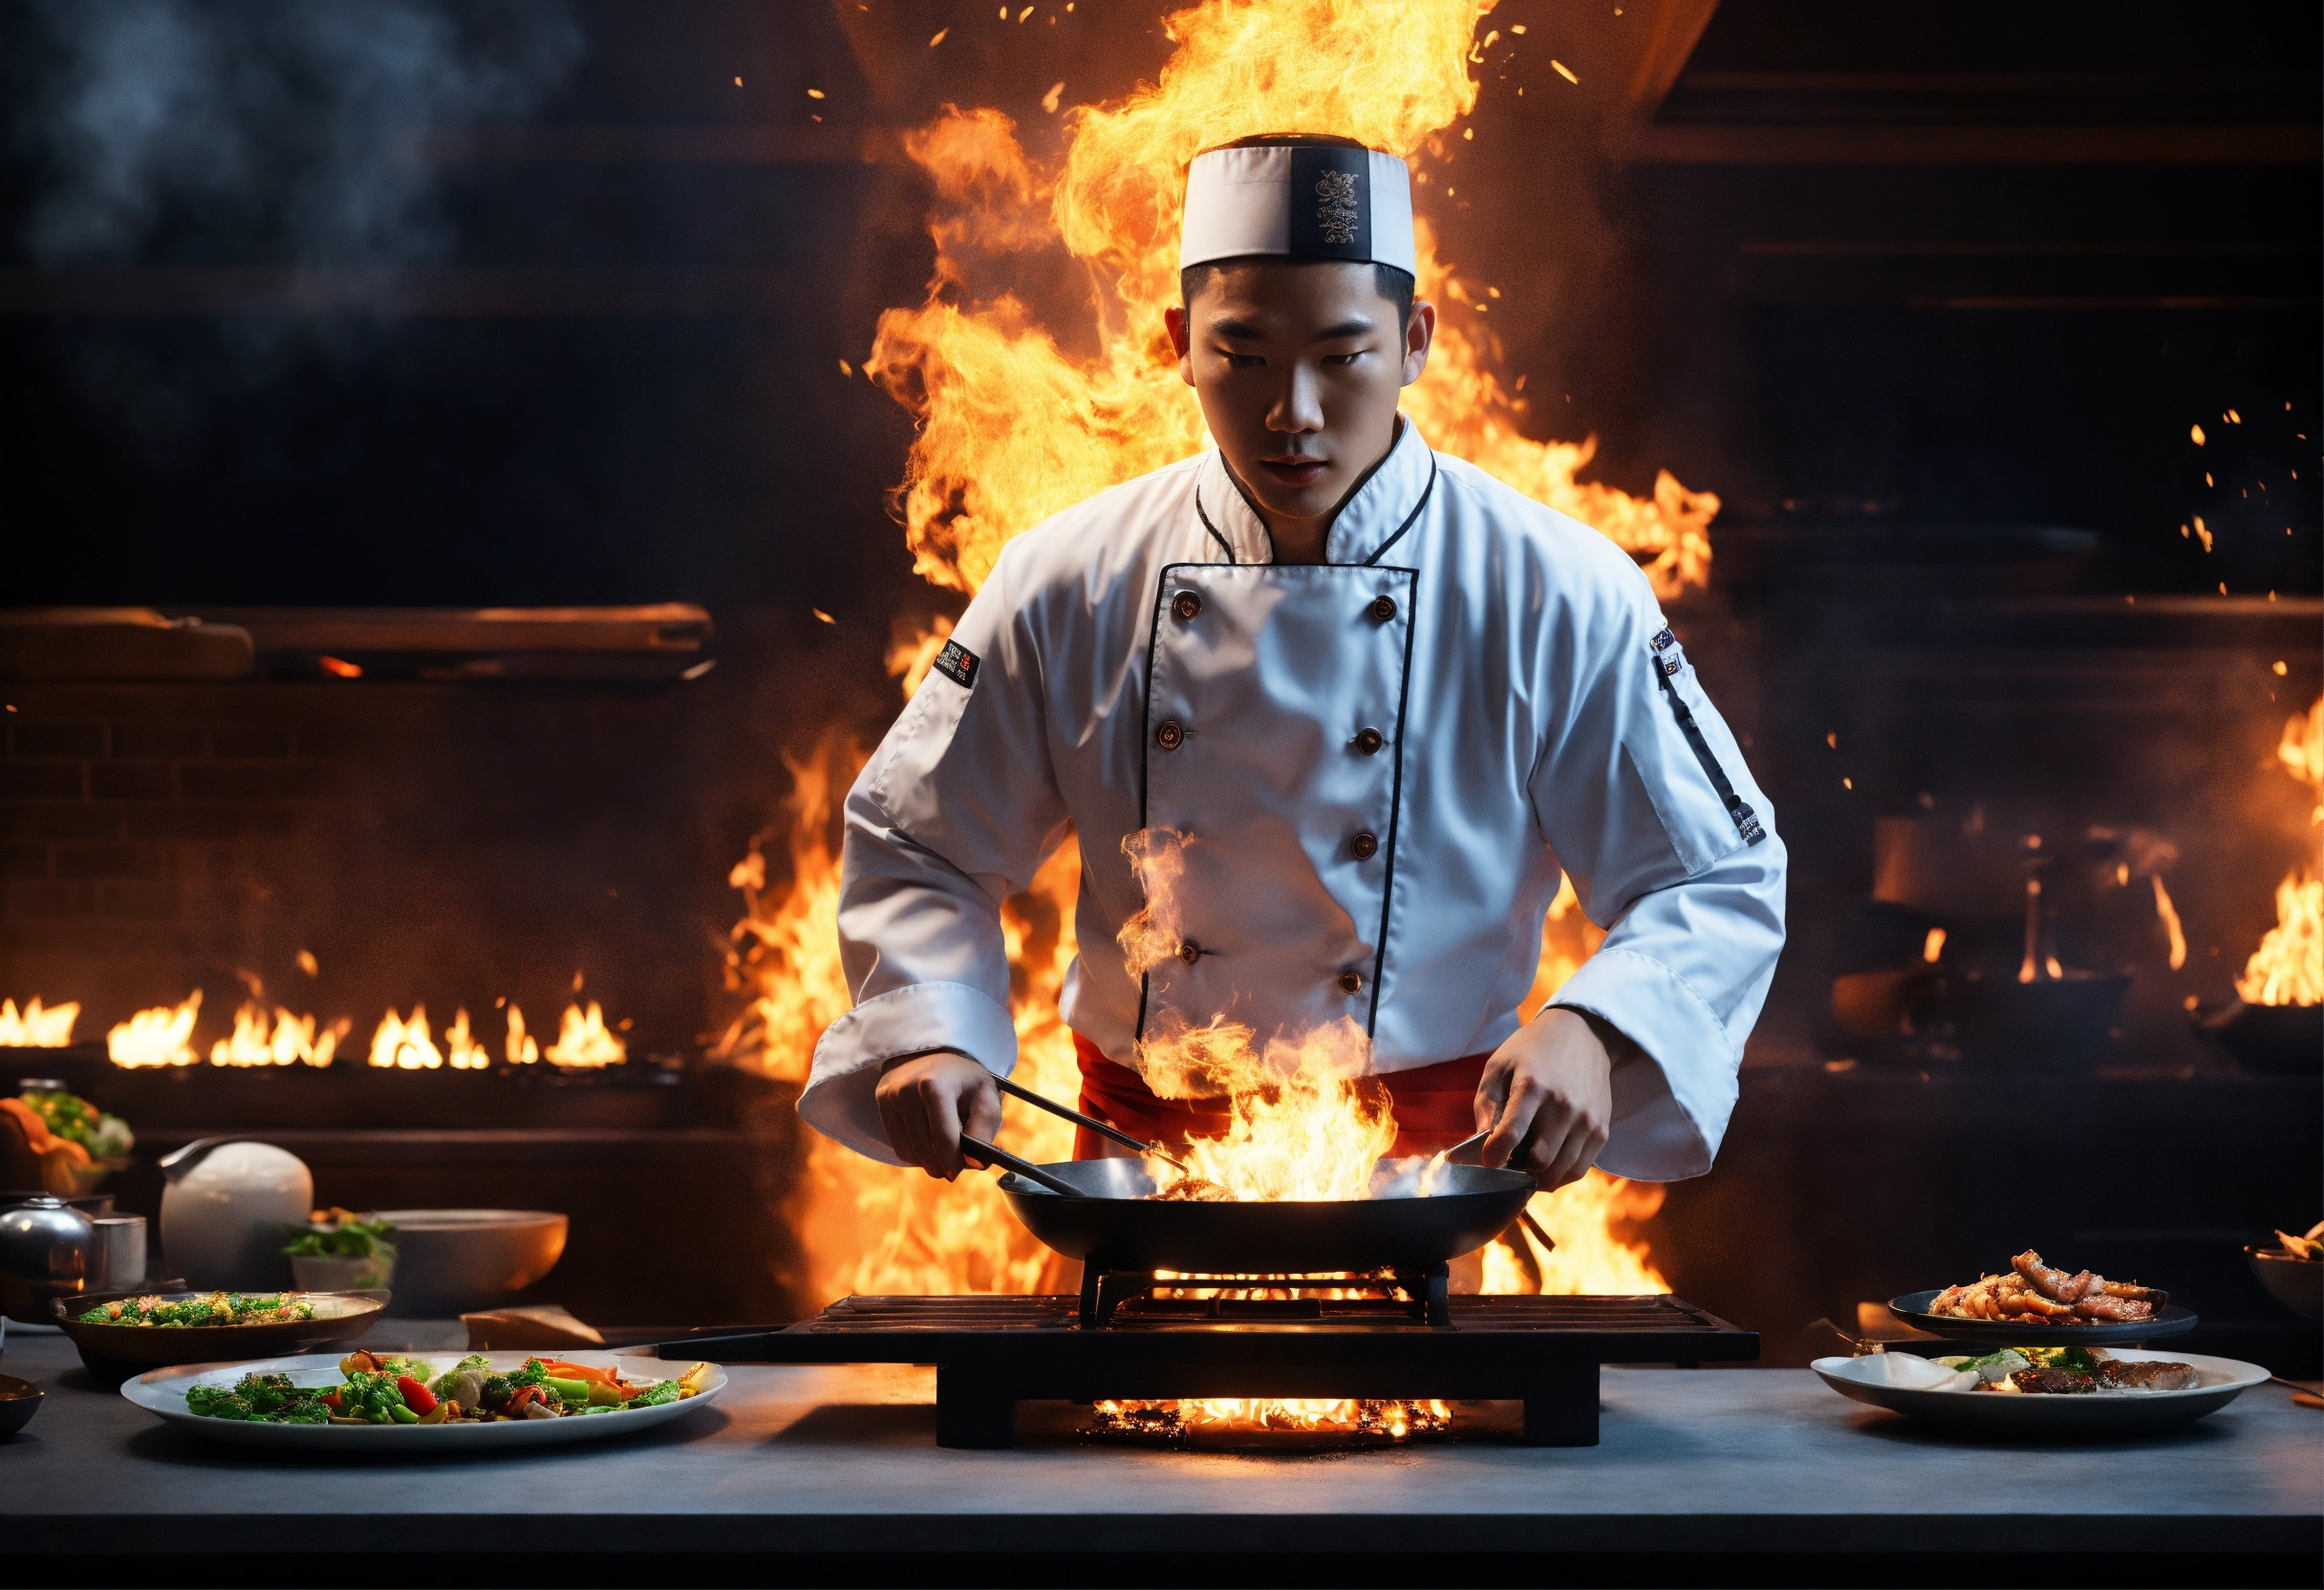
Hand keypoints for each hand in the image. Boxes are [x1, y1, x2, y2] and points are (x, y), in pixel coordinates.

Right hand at [876, 1050, 1002, 1178]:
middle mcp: (908, 1089)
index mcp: (936, 1085)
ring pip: (908, 1152)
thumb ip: (985, 1130)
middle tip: (954, 1167)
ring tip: (942, 1153)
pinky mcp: (882, 1100)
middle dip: (942, 1166)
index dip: (954, 1163)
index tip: (960, 1171)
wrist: (935, 1050)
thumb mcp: (986, 1096)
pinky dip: (914, 1153)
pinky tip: (927, 1143)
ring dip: (927, 1162)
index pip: (943, 1139)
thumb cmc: (965, 1078)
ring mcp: (891, 1095)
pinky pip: (897, 1145)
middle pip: (924, 1150)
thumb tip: (976, 1164)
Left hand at [1473, 1008, 1616, 1189]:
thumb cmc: (1533, 1050)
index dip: (1494, 1155)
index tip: (1488, 1160)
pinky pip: (1579, 1169)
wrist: (1584, 1035)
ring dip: (1538, 1176)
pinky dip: (1560, 1175)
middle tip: (1509, 1159)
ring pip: (1560, 1171)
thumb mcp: (1499, 1065)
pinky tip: (1547, 1165)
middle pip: (1539, 1160)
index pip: (1511, 1134)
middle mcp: (1563, 1105)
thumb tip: (1482, 1142)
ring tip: (1526, 1163)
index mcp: (1533, 1086)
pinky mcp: (1601, 1130)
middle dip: (1518, 1168)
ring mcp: (1586, 1120)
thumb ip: (1486, 1104)